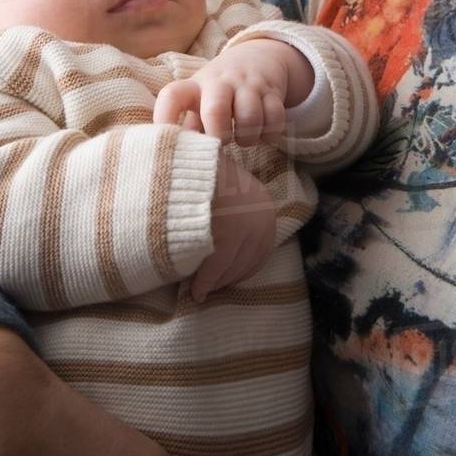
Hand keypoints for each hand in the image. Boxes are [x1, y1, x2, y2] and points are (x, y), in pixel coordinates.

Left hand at [153, 40, 312, 147]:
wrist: (257, 58)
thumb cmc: (219, 90)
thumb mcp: (199, 99)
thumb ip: (189, 124)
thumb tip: (177, 154)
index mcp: (195, 86)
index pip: (172, 96)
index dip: (165, 118)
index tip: (166, 138)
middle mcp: (220, 82)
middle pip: (215, 110)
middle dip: (219, 134)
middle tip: (222, 142)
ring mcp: (247, 84)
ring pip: (250, 117)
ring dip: (248, 137)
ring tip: (243, 138)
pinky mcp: (272, 90)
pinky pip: (275, 117)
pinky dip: (270, 133)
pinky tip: (263, 134)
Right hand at [191, 149, 275, 302]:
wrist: (190, 163)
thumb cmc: (205, 174)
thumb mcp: (230, 188)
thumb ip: (237, 210)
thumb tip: (234, 239)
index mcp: (265, 208)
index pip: (260, 251)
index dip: (243, 268)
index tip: (227, 278)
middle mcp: (262, 219)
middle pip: (246, 261)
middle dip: (228, 277)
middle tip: (211, 287)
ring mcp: (247, 227)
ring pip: (231, 268)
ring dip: (216, 282)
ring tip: (201, 289)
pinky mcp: (228, 234)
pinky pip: (215, 267)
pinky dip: (204, 282)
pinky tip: (196, 292)